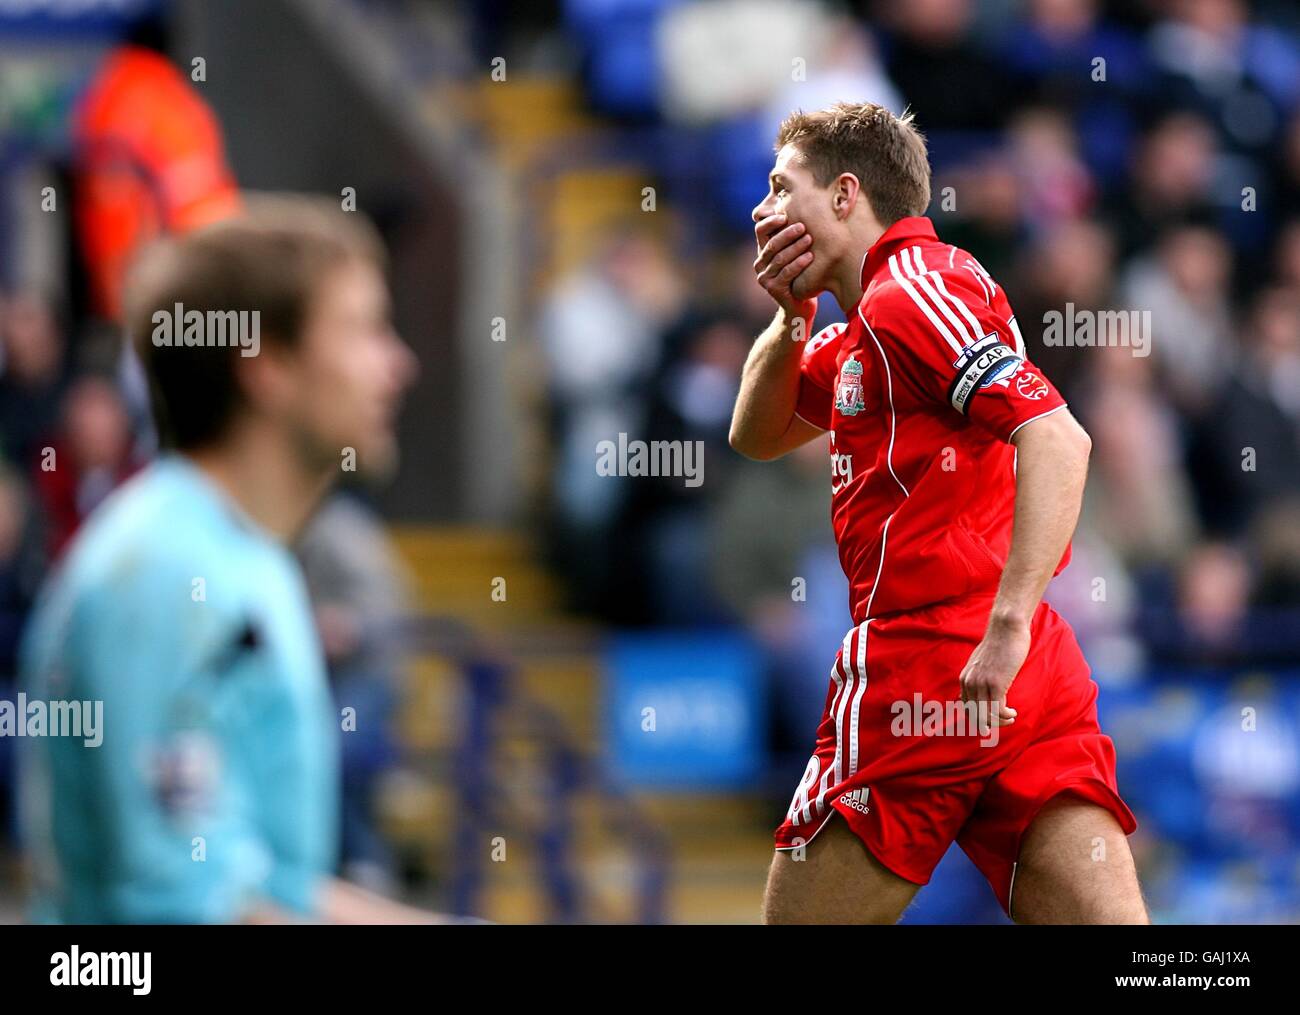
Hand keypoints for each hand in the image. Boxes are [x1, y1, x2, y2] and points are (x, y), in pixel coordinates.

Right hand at [753, 213, 816, 318]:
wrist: (799, 303)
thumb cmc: (801, 273)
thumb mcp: (795, 252)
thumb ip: (794, 236)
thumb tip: (804, 206)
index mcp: (763, 251)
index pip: (760, 230)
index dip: (770, 221)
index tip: (785, 215)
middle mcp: (760, 263)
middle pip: (771, 244)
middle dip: (787, 234)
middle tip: (803, 227)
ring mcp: (764, 277)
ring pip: (779, 258)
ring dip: (795, 247)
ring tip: (810, 240)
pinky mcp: (773, 289)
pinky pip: (786, 273)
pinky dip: (798, 264)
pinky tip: (809, 257)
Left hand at [958, 615, 1030, 732]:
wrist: (1006, 628)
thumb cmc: (999, 645)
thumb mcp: (981, 662)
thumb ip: (977, 676)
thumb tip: (975, 689)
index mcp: (965, 679)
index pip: (967, 708)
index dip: (980, 718)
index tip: (993, 719)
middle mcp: (969, 683)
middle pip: (975, 715)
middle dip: (990, 724)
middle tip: (1005, 722)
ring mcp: (981, 683)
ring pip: (986, 716)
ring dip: (1000, 722)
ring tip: (1011, 718)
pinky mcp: (996, 683)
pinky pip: (998, 710)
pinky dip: (1006, 716)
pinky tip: (1013, 713)